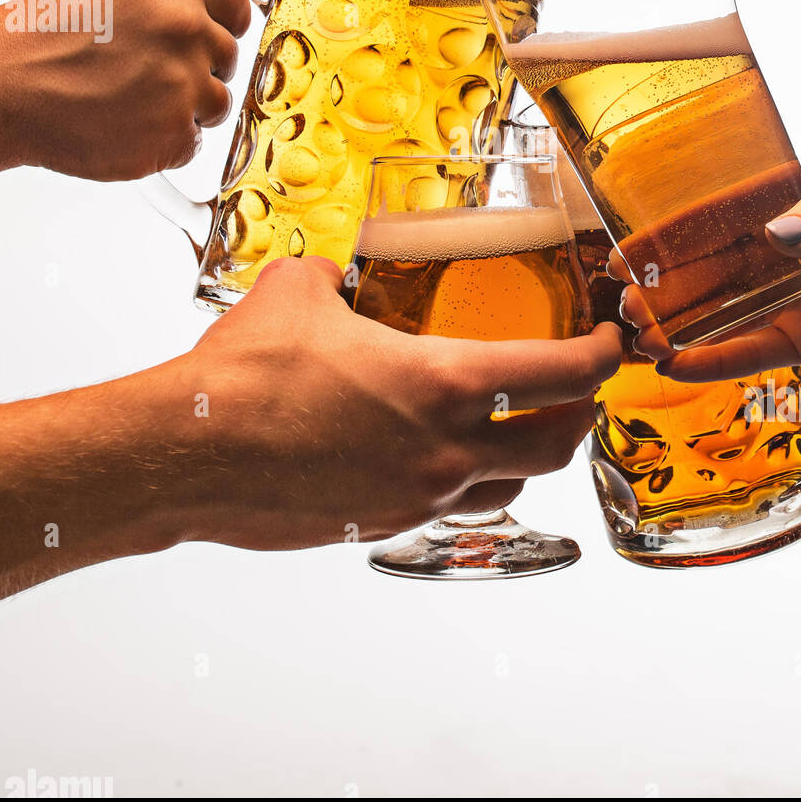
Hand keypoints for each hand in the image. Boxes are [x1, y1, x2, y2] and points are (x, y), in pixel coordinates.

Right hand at [0, 0, 254, 215]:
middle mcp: (188, 27)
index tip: (180, 36)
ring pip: (216, 102)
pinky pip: (190, 141)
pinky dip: (162, 138)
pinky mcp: (171, 134)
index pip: (239, 10)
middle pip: (227, 57)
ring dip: (183, 103)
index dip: (211, 25)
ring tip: (129, 93)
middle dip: (193, 63)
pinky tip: (124, 120)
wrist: (3, 81)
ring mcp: (183, 84)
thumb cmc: (53, 21)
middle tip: (139, 64)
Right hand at [156, 256, 625, 546]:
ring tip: (516, 427)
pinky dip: (464, 482)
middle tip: (577, 390)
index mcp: (446, 383)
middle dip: (578, 415)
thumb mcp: (299, 293)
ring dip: (526, 456)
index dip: (602, 356)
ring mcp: (419, 496)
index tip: (612, 341)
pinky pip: (449, 508)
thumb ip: (333, 276)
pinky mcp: (382, 526)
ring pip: (509, 486)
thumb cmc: (245, 375)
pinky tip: (439, 457)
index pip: (563, 374)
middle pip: (555, 445)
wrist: (188, 454)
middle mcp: (448, 449)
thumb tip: (334, 275)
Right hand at [618, 178, 800, 380]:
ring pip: (719, 317)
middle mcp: (772, 256)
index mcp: (779, 210)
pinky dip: (714, 361)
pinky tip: (676, 366)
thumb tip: (781, 233)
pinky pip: (751, 352)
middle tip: (623, 306)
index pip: (709, 223)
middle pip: (703, 275)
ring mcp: (785, 300)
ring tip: (639, 340)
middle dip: (660, 290)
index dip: (664, 238)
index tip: (623, 251)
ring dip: (678, 329)